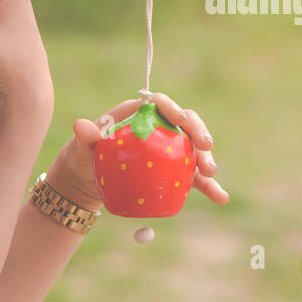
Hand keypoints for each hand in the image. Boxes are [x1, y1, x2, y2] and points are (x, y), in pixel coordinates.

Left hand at [47, 92, 228, 208]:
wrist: (90, 182)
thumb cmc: (85, 158)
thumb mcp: (81, 148)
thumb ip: (85, 138)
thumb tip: (81, 126)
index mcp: (139, 114)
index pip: (160, 104)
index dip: (173, 107)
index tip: (180, 119)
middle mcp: (159, 128)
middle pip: (185, 124)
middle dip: (199, 133)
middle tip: (206, 148)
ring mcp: (169, 151)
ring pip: (194, 150)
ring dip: (207, 160)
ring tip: (211, 173)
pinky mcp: (174, 172)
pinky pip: (194, 178)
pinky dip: (208, 187)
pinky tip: (220, 197)